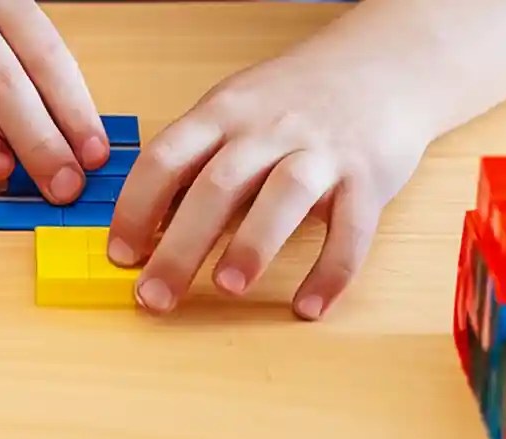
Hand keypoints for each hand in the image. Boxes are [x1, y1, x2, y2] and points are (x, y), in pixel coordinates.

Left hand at [107, 33, 433, 319]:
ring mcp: (321, 150)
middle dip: (180, 246)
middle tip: (155, 296)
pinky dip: (332, 270)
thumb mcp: (234, 111)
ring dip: (252, 244)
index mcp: (224, 113)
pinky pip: (352, 228)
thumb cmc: (295, 100)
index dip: (136, 208)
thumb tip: (146, 227)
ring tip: (227, 288)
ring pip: (284, 195)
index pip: (166, 158)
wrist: (384, 64)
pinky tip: (309, 307)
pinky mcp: (369, 175)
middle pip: (217, 186)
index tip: (121, 255)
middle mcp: (269, 128)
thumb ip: (195, 161)